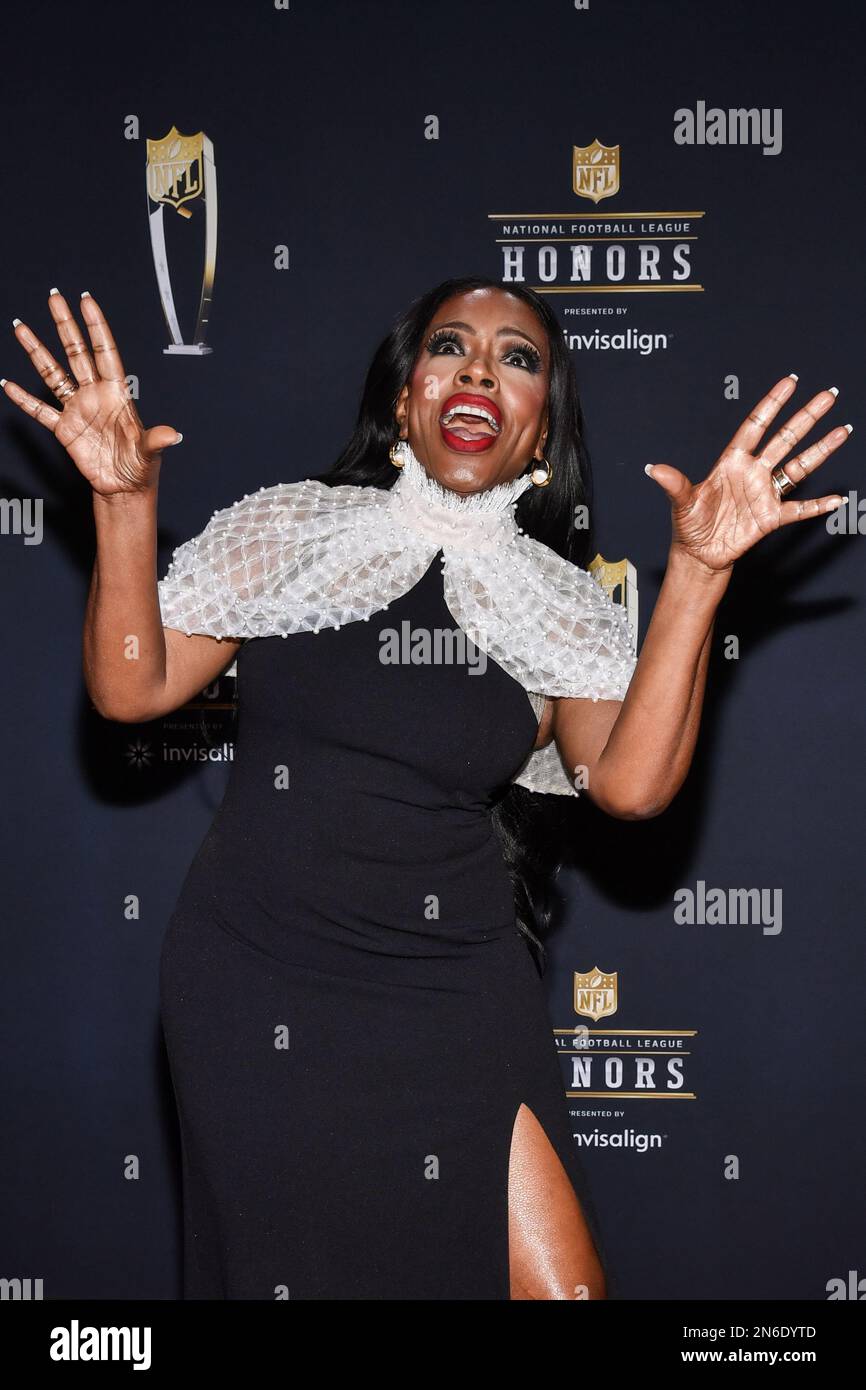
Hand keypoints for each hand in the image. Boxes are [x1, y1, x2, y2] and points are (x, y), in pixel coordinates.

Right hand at [1, 290, 180, 496]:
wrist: (124, 488)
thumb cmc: (141, 467)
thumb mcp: (150, 452)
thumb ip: (157, 440)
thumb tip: (174, 435)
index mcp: (117, 394)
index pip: (105, 352)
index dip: (96, 327)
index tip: (86, 301)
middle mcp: (95, 395)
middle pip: (77, 353)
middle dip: (65, 325)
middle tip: (54, 298)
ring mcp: (77, 410)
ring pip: (53, 374)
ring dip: (37, 352)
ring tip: (21, 328)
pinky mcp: (64, 429)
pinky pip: (40, 410)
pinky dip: (24, 399)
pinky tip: (7, 384)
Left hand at [645, 375, 850, 573]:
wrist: (699, 554)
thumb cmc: (689, 525)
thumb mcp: (681, 503)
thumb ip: (674, 484)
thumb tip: (653, 469)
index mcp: (732, 462)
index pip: (756, 426)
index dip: (772, 404)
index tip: (790, 382)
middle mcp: (753, 472)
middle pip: (785, 438)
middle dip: (807, 417)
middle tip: (829, 395)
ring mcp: (765, 493)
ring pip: (798, 466)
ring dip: (821, 450)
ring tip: (843, 430)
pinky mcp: (771, 518)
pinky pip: (799, 509)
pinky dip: (817, 505)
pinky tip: (837, 499)